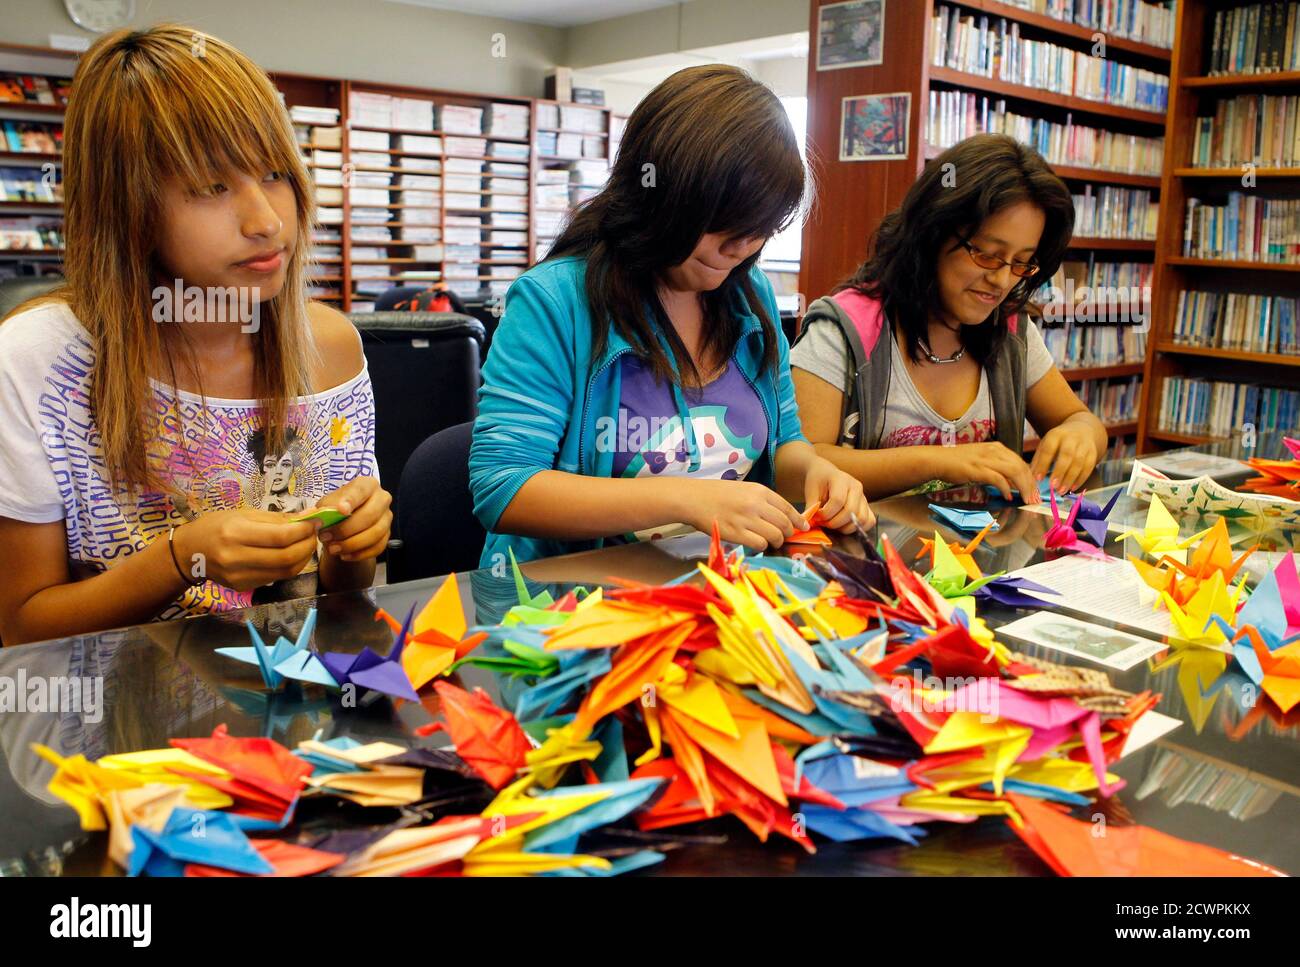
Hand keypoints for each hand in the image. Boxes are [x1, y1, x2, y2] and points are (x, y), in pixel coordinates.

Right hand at [172, 509, 317, 591]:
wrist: (189, 552)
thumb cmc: (216, 526)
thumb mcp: (244, 514)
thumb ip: (277, 518)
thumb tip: (309, 517)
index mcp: (236, 534)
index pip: (281, 536)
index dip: (304, 531)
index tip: (316, 522)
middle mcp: (236, 558)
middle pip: (286, 557)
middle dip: (307, 546)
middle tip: (314, 535)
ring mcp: (239, 576)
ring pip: (285, 571)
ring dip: (303, 558)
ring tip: (306, 544)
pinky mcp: (243, 587)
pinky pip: (276, 577)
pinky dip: (290, 566)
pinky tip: (292, 555)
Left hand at [316, 476, 392, 562]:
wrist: (345, 523)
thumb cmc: (336, 508)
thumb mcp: (327, 504)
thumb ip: (326, 508)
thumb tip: (323, 518)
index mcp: (367, 485)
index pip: (360, 491)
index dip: (351, 501)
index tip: (341, 510)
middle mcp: (382, 498)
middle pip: (370, 515)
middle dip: (346, 529)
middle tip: (326, 538)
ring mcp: (387, 517)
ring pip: (375, 533)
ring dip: (352, 544)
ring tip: (333, 549)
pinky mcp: (388, 535)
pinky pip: (378, 547)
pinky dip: (360, 554)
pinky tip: (344, 556)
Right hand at [682, 480, 805, 551]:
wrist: (693, 499)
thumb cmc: (718, 494)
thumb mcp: (744, 489)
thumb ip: (763, 501)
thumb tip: (782, 517)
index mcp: (759, 491)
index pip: (787, 508)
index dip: (798, 520)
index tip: (803, 527)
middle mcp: (756, 504)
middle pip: (784, 524)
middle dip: (787, 533)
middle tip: (783, 536)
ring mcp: (746, 520)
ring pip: (774, 536)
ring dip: (775, 541)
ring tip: (769, 541)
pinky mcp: (736, 534)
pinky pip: (760, 544)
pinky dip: (762, 546)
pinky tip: (756, 543)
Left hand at [803, 456, 874, 531]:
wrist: (826, 474)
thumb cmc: (818, 482)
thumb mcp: (811, 491)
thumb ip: (810, 508)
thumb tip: (807, 524)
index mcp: (841, 479)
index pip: (838, 500)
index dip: (826, 513)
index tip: (817, 516)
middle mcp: (856, 487)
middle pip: (850, 511)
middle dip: (834, 523)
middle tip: (824, 522)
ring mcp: (864, 497)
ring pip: (861, 519)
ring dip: (845, 527)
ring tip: (833, 524)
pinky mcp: (867, 506)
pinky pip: (869, 521)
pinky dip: (858, 528)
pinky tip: (844, 526)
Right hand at [931, 442, 1039, 503]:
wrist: (937, 460)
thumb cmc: (958, 462)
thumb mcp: (982, 460)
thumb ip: (998, 468)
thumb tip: (1013, 482)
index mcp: (997, 448)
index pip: (1021, 462)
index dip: (1030, 477)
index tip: (1034, 490)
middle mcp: (994, 451)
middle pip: (1021, 466)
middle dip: (1030, 484)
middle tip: (1034, 498)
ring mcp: (985, 459)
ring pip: (1014, 471)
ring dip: (1023, 487)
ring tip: (1026, 499)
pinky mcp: (977, 469)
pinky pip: (998, 478)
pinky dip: (1006, 488)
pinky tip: (1008, 496)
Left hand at [1030, 422, 1100, 493]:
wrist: (1082, 429)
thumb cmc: (1059, 441)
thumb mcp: (1046, 444)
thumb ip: (1038, 459)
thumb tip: (1030, 477)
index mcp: (1056, 435)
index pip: (1049, 449)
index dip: (1043, 464)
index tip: (1038, 478)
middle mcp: (1071, 438)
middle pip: (1067, 455)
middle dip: (1060, 472)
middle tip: (1053, 486)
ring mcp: (1084, 445)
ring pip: (1079, 462)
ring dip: (1070, 478)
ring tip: (1061, 490)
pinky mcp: (1093, 453)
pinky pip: (1089, 467)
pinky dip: (1081, 479)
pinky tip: (1073, 488)